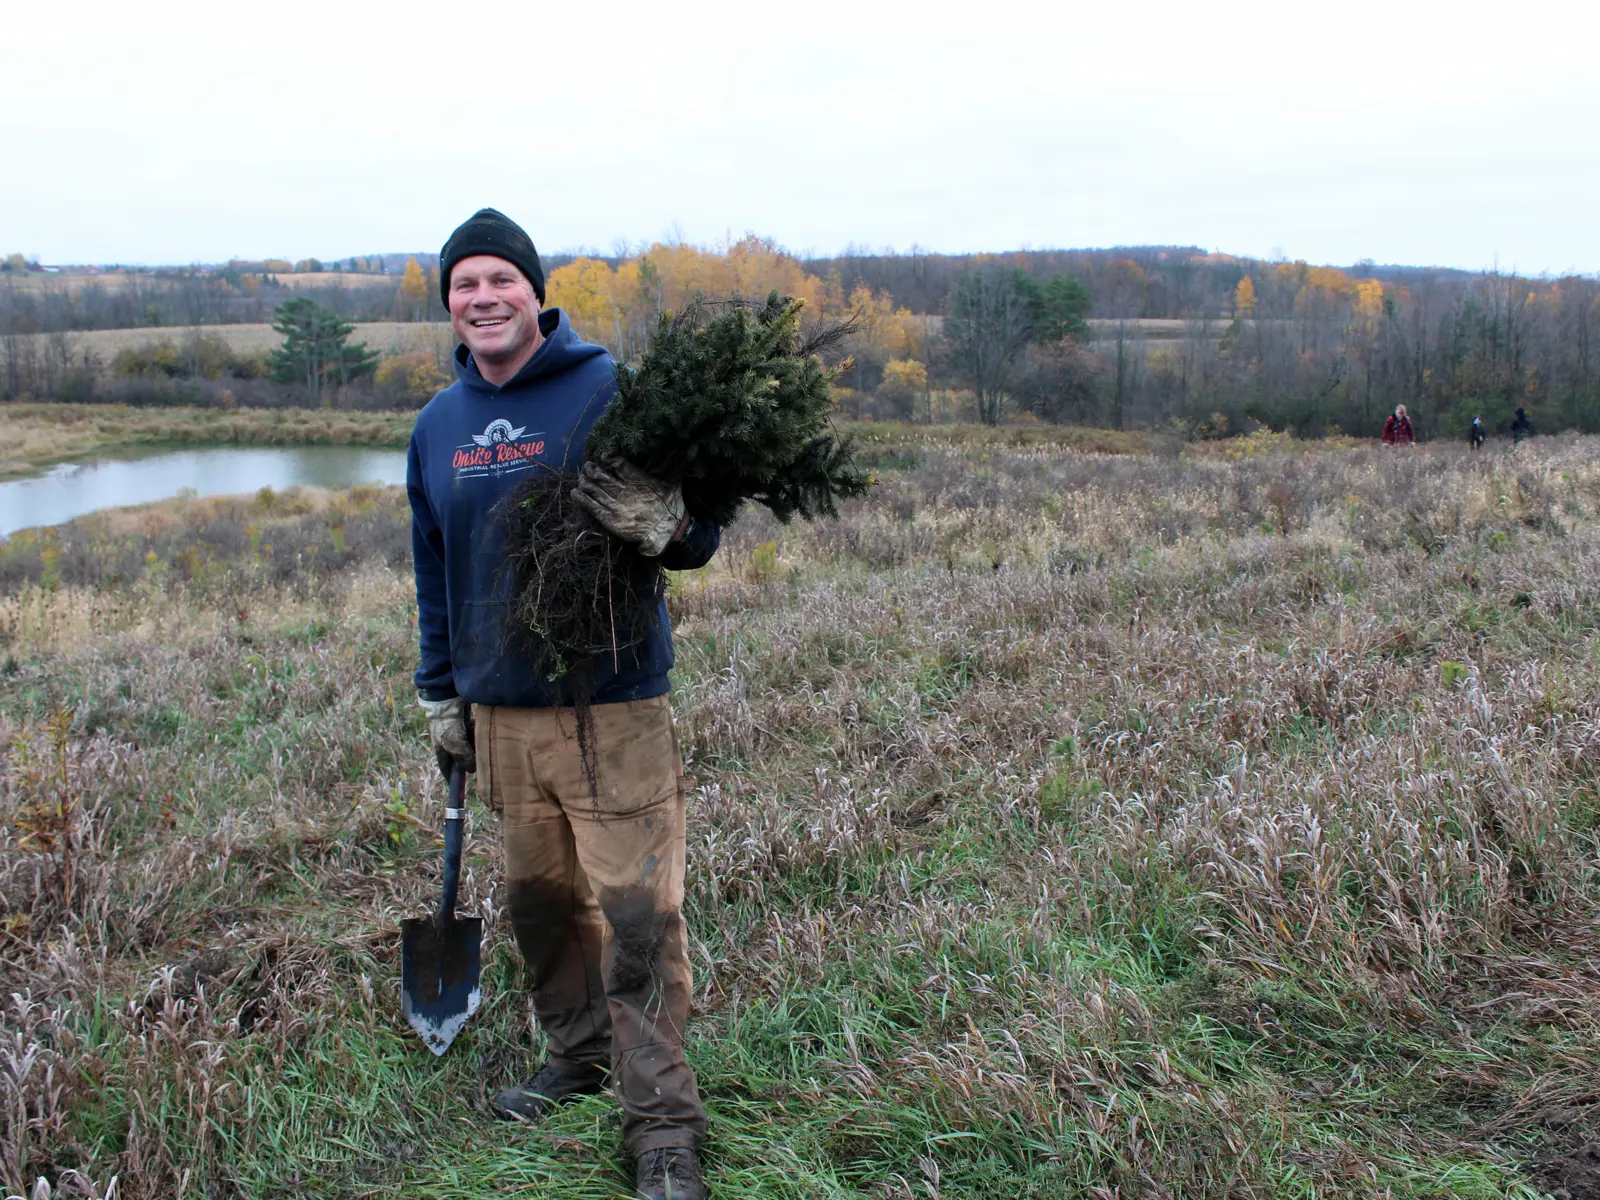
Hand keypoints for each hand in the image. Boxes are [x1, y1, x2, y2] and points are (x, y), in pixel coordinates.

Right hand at [419, 694, 474, 779]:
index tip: (459, 786)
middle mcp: (448, 743)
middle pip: (461, 757)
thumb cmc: (449, 727)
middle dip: (470, 760)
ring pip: (469, 745)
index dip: (452, 778)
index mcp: (442, 751)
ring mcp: (457, 733)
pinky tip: (479, 730)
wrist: (449, 703)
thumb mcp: (456, 746)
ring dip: (475, 745)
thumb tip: (472, 770)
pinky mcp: (464, 724)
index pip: (447, 769)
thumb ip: (465, 759)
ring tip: (482, 743)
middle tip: (481, 763)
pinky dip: (477, 733)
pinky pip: (473, 734)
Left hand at [571, 458, 685, 556]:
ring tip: (581, 478)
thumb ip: (674, 467)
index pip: (619, 463)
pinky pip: (591, 506)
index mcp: (636, 479)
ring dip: (585, 481)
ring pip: (593, 489)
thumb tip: (681, 454)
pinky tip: (574, 492)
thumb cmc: (670, 507)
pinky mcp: (608, 518)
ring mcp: (614, 504)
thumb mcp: (674, 483)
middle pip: (601, 476)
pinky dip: (581, 498)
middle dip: (592, 470)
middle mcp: (623, 489)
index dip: (610, 458)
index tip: (604, 457)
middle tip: (587, 467)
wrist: (665, 529)